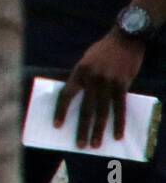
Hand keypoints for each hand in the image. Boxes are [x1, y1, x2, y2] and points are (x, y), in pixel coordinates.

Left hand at [53, 31, 146, 148]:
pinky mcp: (123, 84)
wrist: (125, 38)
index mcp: (79, 72)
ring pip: (102, 112)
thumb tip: (79, 102)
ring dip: (98, 130)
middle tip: (79, 145)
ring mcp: (108, 82)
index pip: (66, 95)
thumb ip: (82, 79)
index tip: (57, 126)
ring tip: (95, 145)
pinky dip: (119, 123)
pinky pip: (120, 108)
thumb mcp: (86, 61)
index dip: (61, 111)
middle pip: (84, 108)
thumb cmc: (104, 51)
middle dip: (81, 129)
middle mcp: (92, 78)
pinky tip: (117, 134)